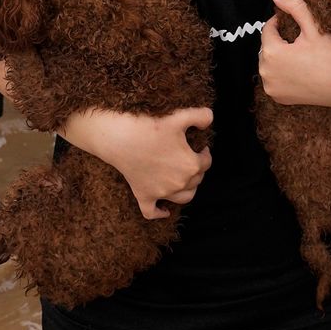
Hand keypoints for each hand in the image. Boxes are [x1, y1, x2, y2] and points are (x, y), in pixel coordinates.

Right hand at [62, 107, 214, 218]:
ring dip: (188, 190)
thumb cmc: (150, 126)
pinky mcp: (144, 196)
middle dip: (197, 169)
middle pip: (197, 180)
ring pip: (183, 198)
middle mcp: (179, 183)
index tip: (201, 147)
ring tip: (185, 179)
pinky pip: (152, 212)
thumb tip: (210, 118)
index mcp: (191, 165)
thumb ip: (200, 115)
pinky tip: (165, 211)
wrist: (120, 136)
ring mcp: (161, 192)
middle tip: (190, 158)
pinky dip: (159, 213)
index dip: (205, 153)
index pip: (207, 162)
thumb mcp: (179, 116)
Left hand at [259, 0, 330, 108]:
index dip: (280, 22)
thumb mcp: (314, 28)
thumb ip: (294, 7)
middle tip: (300, 40)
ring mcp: (272, 87)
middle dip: (279, 40)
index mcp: (272, 53)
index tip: (293, 22)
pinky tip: (298, 69)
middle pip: (267, 46)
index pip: (268, 29)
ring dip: (279, 56)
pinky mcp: (279, 98)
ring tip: (299, 54)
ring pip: (269, 63)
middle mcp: (267, 72)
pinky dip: (282, 73)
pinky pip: (274, 79)